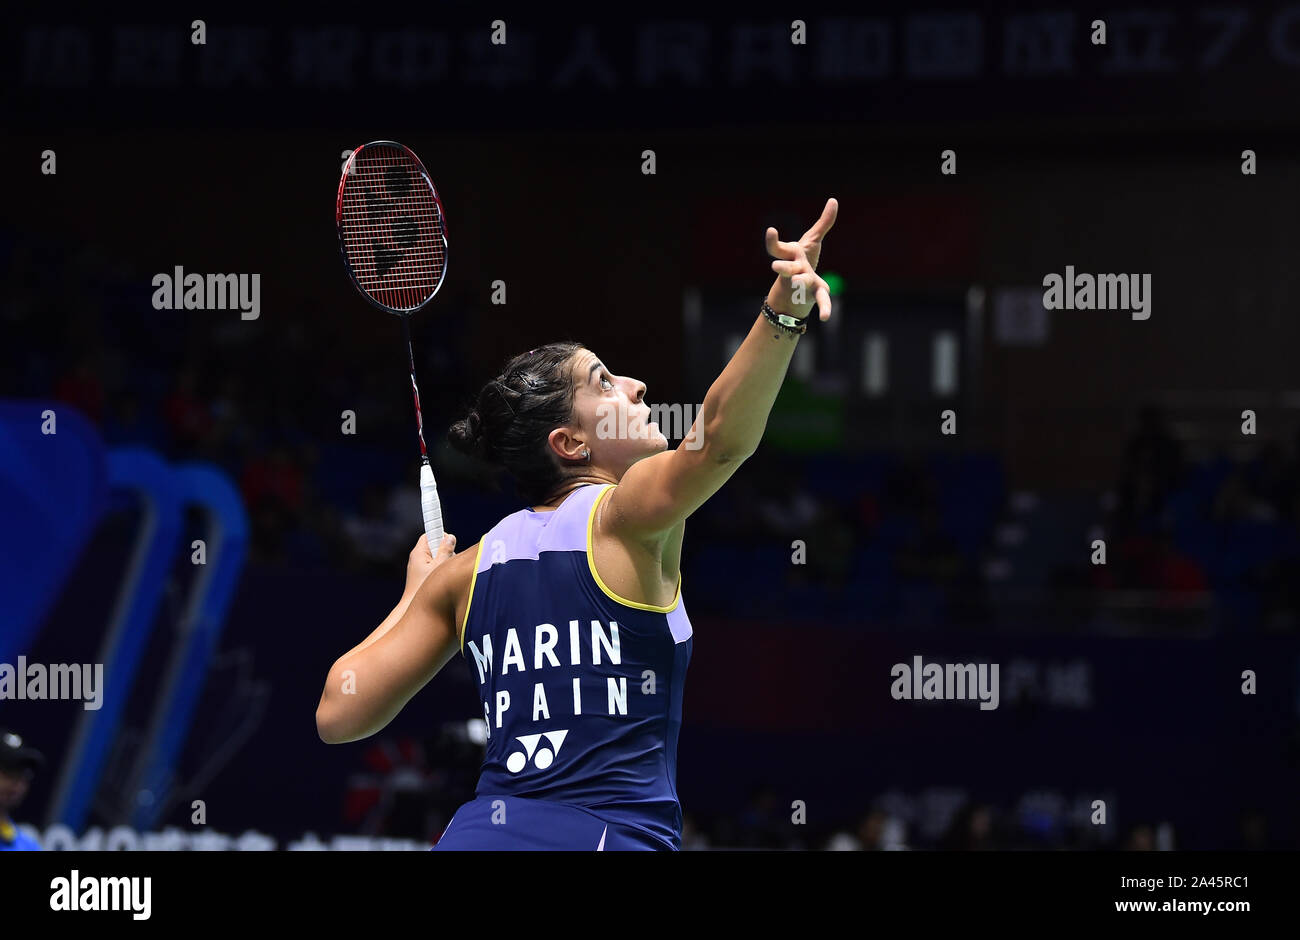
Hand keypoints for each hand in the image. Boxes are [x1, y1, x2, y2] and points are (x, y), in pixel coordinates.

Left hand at [404, 532, 455, 596]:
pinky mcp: (421, 574)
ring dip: (444, 561)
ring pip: (436, 557)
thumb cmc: (423, 587)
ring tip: (444, 572)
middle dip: (445, 550)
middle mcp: (417, 557)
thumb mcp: (438, 566)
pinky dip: (440, 569)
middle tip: (448, 559)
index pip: (429, 534)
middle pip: (434, 545)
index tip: (449, 541)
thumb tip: (450, 537)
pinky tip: (441, 578)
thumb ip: (445, 550)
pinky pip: (433, 566)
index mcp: (418, 552)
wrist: (410, 606)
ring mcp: (419, 566)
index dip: (440, 535)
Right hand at [765, 197, 837, 321]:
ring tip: (798, 282)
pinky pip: (820, 300)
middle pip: (786, 269)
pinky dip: (825, 308)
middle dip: (782, 267)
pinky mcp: (815, 292)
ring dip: (798, 282)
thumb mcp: (812, 241)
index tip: (771, 231)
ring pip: (799, 283)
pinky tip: (827, 318)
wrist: (796, 290)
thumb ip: (823, 223)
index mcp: (792, 256)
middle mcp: (794, 270)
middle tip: (775, 267)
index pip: (778, 249)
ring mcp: (803, 282)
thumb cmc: (803, 261)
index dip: (773, 241)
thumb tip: (833, 200)